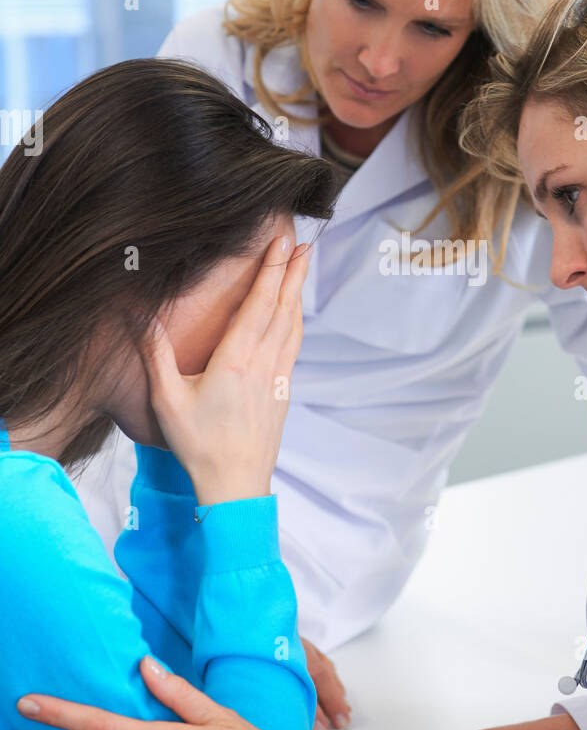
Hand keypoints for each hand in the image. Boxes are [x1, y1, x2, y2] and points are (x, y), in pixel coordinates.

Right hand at [141, 236, 308, 505]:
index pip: (259, 304)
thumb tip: (140, 315)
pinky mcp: (282, 392)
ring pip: (292, 326)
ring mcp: (277, 378)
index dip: (272, 270)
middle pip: (283, 308)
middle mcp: (263, 363)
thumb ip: (154, 354)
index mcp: (236, 360)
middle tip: (303, 243)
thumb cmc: (198, 445)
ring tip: (302, 268)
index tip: (283, 243)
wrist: (236, 485)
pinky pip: (293, 347)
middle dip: (293, 273)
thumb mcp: (166, 400)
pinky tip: (294, 317)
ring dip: (297, 294)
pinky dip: (295, 322)